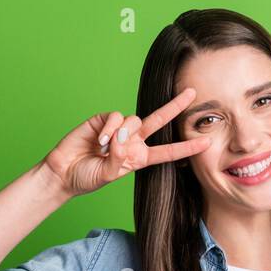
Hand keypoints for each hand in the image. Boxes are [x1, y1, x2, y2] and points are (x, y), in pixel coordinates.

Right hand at [42, 87, 211, 197]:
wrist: (64, 172)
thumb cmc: (87, 177)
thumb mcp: (108, 175)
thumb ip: (119, 158)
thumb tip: (122, 137)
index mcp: (140, 158)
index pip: (168, 152)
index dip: (186, 148)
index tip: (206, 143)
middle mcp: (133, 141)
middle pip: (159, 121)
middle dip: (175, 106)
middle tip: (192, 92)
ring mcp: (119, 129)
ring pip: (133, 120)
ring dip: (121, 133)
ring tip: (104, 149)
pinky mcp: (104, 120)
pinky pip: (114, 117)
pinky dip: (108, 129)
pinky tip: (98, 140)